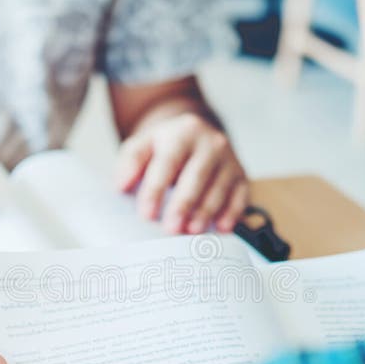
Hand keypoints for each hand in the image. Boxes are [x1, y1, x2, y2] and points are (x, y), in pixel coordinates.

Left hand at [116, 113, 249, 234]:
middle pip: (196, 176)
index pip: (168, 162)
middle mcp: (210, 142)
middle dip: (183, 204)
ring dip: (206, 212)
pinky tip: (221, 228)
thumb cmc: (165, 147)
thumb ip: (130, 162)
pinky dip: (232, 212)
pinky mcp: (242, 174)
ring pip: (219, 188)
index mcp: (183, 132)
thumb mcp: (143, 144)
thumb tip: (122, 186)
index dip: (156, 190)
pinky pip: (241, 195)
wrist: (195, 135)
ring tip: (192, 231)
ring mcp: (229, 159)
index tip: (146, 214)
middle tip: (171, 229)